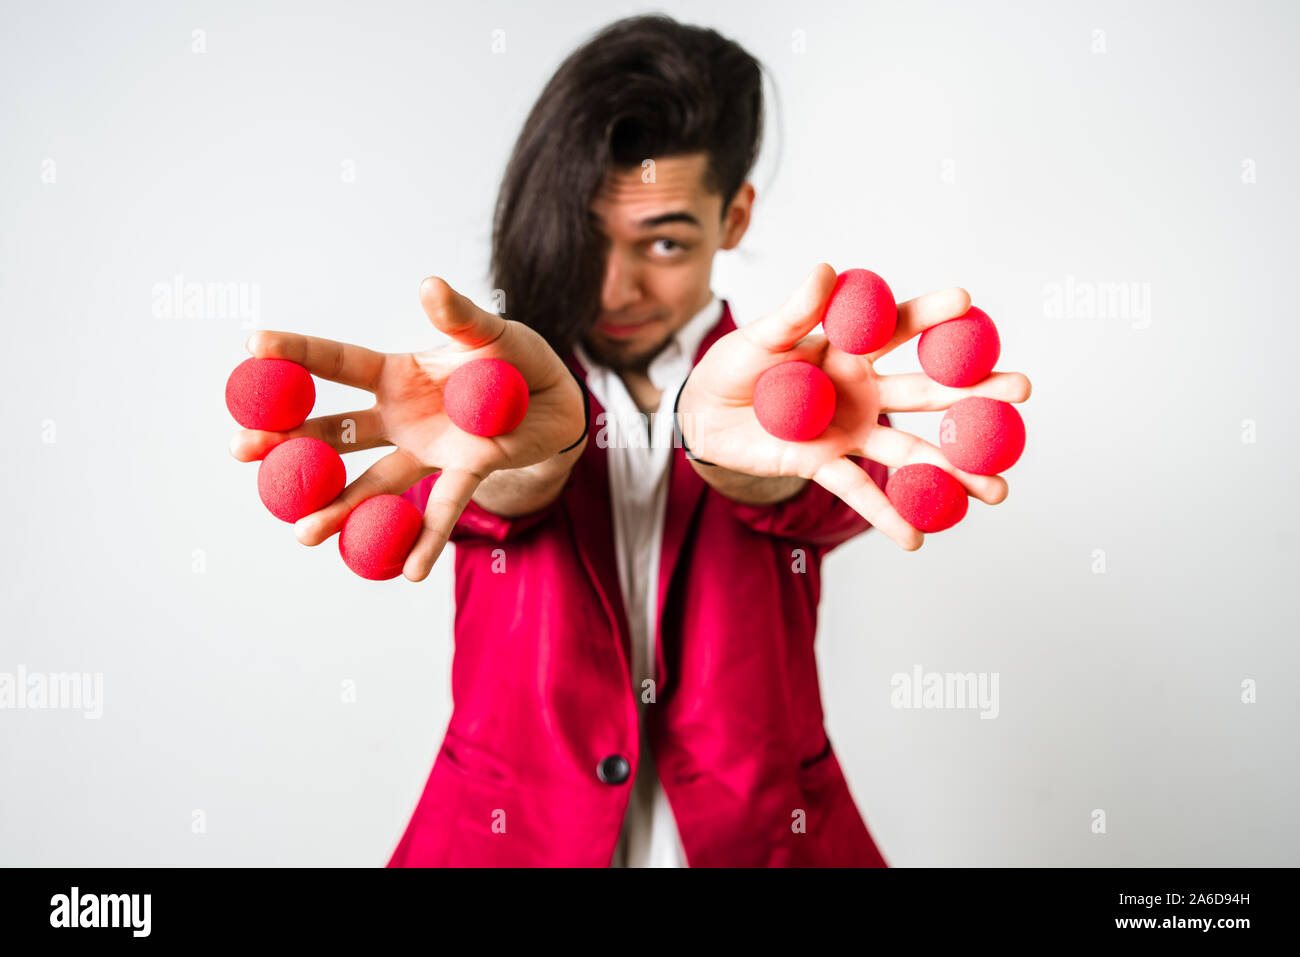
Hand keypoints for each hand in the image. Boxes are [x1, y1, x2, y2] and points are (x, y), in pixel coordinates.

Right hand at [229, 277, 584, 578]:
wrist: (557, 399)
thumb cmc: (516, 358)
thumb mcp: (490, 331)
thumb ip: (459, 316)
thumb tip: (430, 285)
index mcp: (397, 372)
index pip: (338, 363)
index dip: (296, 353)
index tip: (251, 346)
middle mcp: (399, 417)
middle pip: (335, 431)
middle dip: (287, 439)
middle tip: (240, 448)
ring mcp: (425, 451)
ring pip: (372, 483)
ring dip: (339, 508)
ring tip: (300, 531)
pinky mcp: (462, 474)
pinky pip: (441, 510)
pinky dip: (426, 540)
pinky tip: (407, 572)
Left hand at [676, 263, 1031, 549]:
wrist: (703, 415)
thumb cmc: (734, 366)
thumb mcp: (759, 337)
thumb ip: (795, 312)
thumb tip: (825, 270)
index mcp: (850, 347)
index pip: (899, 327)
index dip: (931, 314)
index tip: (966, 300)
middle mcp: (864, 389)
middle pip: (928, 391)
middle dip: (976, 393)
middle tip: (1021, 390)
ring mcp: (851, 429)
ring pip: (910, 450)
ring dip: (953, 470)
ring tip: (998, 488)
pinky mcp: (827, 463)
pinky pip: (861, 491)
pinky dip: (886, 515)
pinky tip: (917, 537)